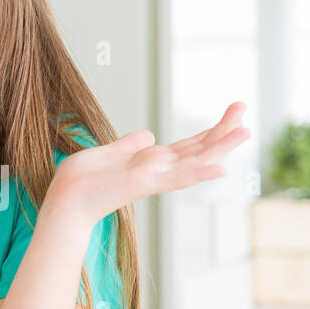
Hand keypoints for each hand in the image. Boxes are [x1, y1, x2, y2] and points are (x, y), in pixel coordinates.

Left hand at [46, 102, 250, 224]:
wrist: (64, 201)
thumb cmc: (81, 181)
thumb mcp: (109, 153)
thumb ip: (130, 145)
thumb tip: (148, 134)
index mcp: (150, 162)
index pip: (188, 146)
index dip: (210, 131)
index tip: (233, 112)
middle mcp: (157, 170)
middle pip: (198, 149)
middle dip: (222, 130)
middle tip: (244, 107)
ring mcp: (153, 178)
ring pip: (195, 161)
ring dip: (221, 147)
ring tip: (245, 131)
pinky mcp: (144, 183)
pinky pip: (176, 178)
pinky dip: (198, 172)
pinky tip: (220, 167)